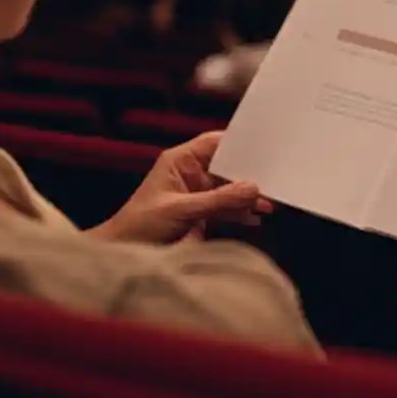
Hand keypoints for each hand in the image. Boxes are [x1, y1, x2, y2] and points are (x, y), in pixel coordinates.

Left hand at [90, 132, 272, 244]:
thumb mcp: (180, 210)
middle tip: (274, 179)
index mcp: (179, 161)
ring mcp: (196, 195)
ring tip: (270, 202)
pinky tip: (256, 217)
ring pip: (229, 190)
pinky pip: (226, 209)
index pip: (215, 143)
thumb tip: (252, 188)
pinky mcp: (200, 216)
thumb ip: (218, 200)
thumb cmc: (139, 226)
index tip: (265, 148)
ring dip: (248, 196)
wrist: (122, 254)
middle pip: (227, 167)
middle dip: (249, 174)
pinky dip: (241, 213)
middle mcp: (190, 174)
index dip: (239, 143)